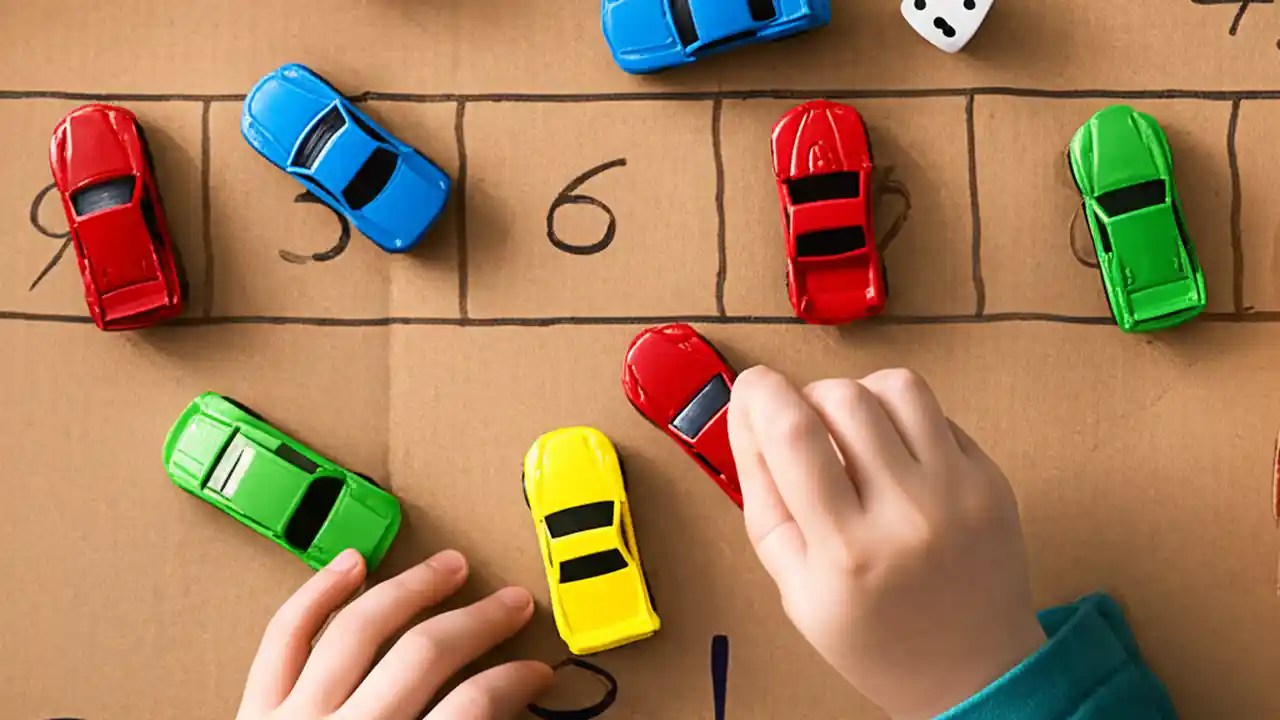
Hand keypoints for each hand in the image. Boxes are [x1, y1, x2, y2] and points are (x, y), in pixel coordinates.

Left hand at [237, 549, 551, 719]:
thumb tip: (496, 719)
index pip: (470, 711)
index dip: (513, 683)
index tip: (537, 672)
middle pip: (424, 656)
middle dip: (479, 622)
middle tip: (513, 603)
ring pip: (361, 629)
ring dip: (412, 589)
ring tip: (450, 566)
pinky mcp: (253, 713)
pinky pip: (285, 637)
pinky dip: (318, 594)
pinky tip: (352, 563)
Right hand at [728, 367, 1045, 719]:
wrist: (974, 674)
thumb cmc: (874, 638)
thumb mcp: (794, 587)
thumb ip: (764, 498)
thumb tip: (746, 414)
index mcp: (847, 551)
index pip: (793, 434)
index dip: (761, 393)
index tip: (752, 387)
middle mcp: (907, 513)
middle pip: (843, 398)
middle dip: (808, 398)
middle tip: (804, 429)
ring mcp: (959, 492)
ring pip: (897, 388)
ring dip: (859, 396)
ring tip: (851, 434)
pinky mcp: (991, 479)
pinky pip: (937, 413)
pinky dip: (902, 420)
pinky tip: (894, 457)